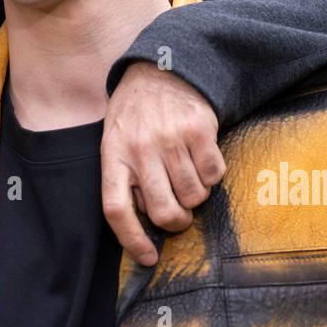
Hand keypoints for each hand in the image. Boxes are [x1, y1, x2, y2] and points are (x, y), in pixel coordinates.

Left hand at [101, 61, 225, 265]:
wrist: (160, 69)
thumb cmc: (136, 115)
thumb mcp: (115, 140)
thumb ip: (125, 177)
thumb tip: (146, 220)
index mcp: (113, 155)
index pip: (116, 210)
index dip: (132, 240)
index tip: (148, 258)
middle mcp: (140, 148)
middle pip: (162, 211)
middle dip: (176, 221)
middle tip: (179, 211)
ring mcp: (170, 139)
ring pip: (194, 197)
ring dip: (196, 195)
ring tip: (187, 174)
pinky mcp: (198, 129)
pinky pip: (214, 175)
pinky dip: (212, 175)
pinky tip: (200, 156)